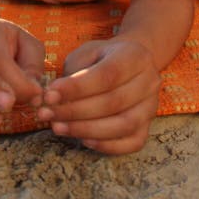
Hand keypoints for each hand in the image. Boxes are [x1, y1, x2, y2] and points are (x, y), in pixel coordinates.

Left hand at [36, 37, 159, 154]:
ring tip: (58, 127)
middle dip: (75, 111)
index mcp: (135, 56)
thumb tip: (53, 96)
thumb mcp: (87, 53)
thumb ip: (74, 71)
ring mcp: (151, 107)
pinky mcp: (148, 127)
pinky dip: (107, 145)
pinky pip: (132, 143)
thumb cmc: (102, 58)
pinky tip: (83, 140)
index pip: (107, 75)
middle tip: (47, 114)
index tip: (50, 94)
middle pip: (113, 102)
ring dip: (86, 130)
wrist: (129, 65)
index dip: (77, 88)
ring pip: (123, 125)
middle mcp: (149, 81)